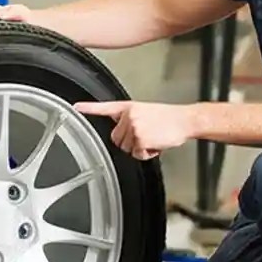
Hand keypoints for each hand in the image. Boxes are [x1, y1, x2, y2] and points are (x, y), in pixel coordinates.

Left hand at [74, 101, 193, 159]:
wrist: (185, 120)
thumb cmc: (168, 118)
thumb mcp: (146, 112)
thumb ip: (130, 120)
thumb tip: (122, 134)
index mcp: (128, 107)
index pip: (105, 107)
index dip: (89, 108)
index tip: (76, 107)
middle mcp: (128, 115)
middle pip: (116, 139)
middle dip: (130, 142)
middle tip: (147, 135)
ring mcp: (133, 126)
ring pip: (126, 148)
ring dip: (139, 148)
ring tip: (153, 137)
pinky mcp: (140, 138)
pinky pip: (137, 154)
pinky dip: (147, 153)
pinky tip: (156, 143)